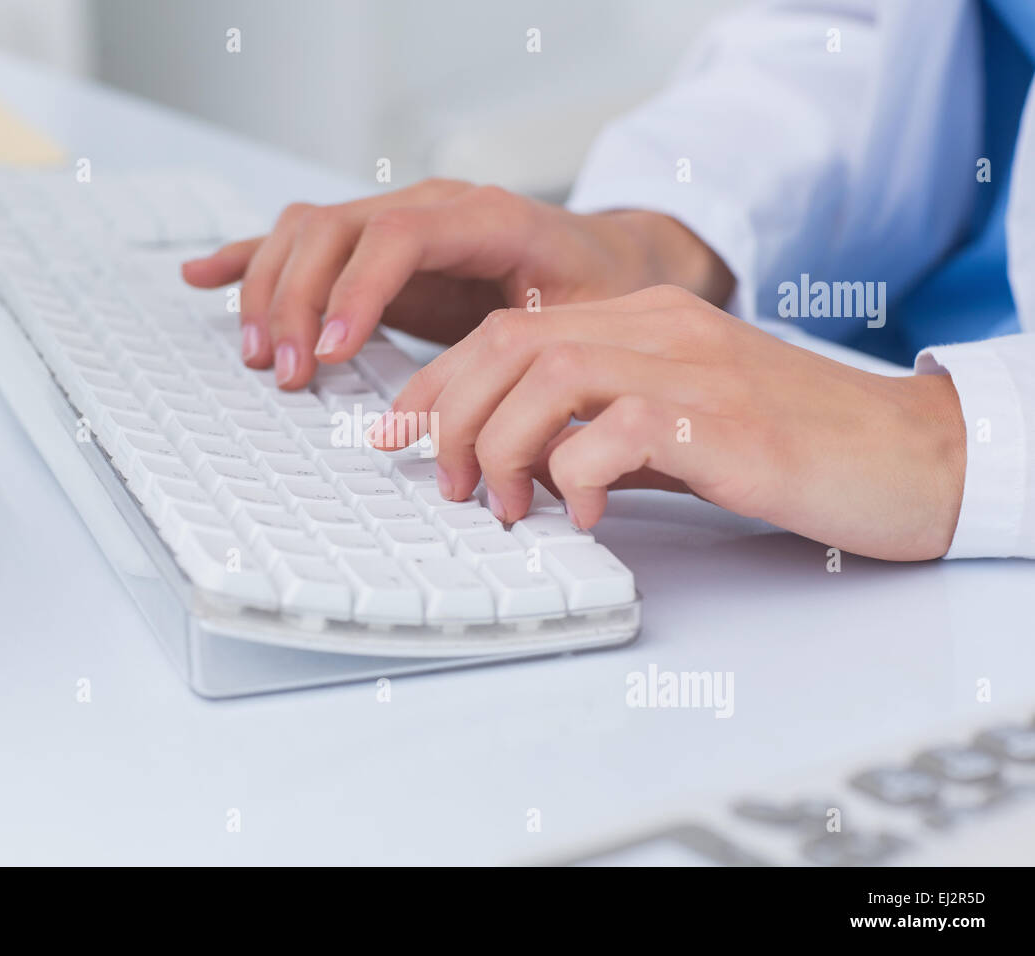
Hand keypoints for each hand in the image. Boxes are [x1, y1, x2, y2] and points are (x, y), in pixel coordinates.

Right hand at [181, 179, 731, 388]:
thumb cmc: (598, 291)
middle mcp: (432, 206)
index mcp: (487, 218)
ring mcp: (396, 220)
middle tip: (288, 372)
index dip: (356, 291)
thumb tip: (518, 441)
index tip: (332, 353)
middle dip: (298, 300)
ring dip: (270, 289)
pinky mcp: (372, 247)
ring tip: (257, 354)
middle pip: (335, 228)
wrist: (607, 258)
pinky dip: (248, 258)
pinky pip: (299, 242)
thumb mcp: (591, 322)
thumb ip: (548, 362)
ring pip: (307, 230)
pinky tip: (203, 274)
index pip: (399, 233)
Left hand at [372, 285, 965, 560]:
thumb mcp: (675, 431)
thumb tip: (518, 468)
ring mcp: (694, 367)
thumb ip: (599, 432)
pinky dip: (577, 476)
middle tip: (446, 485)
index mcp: (645, 321)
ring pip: (549, 372)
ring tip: (508, 507)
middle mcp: (663, 328)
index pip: (509, 330)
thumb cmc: (792, 449)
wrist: (907, 458)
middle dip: (451, 416)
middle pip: (511, 342)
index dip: (439, 383)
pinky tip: (582, 516)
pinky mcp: (726, 420)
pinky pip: (618, 430)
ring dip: (503, 446)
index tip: (397, 435)